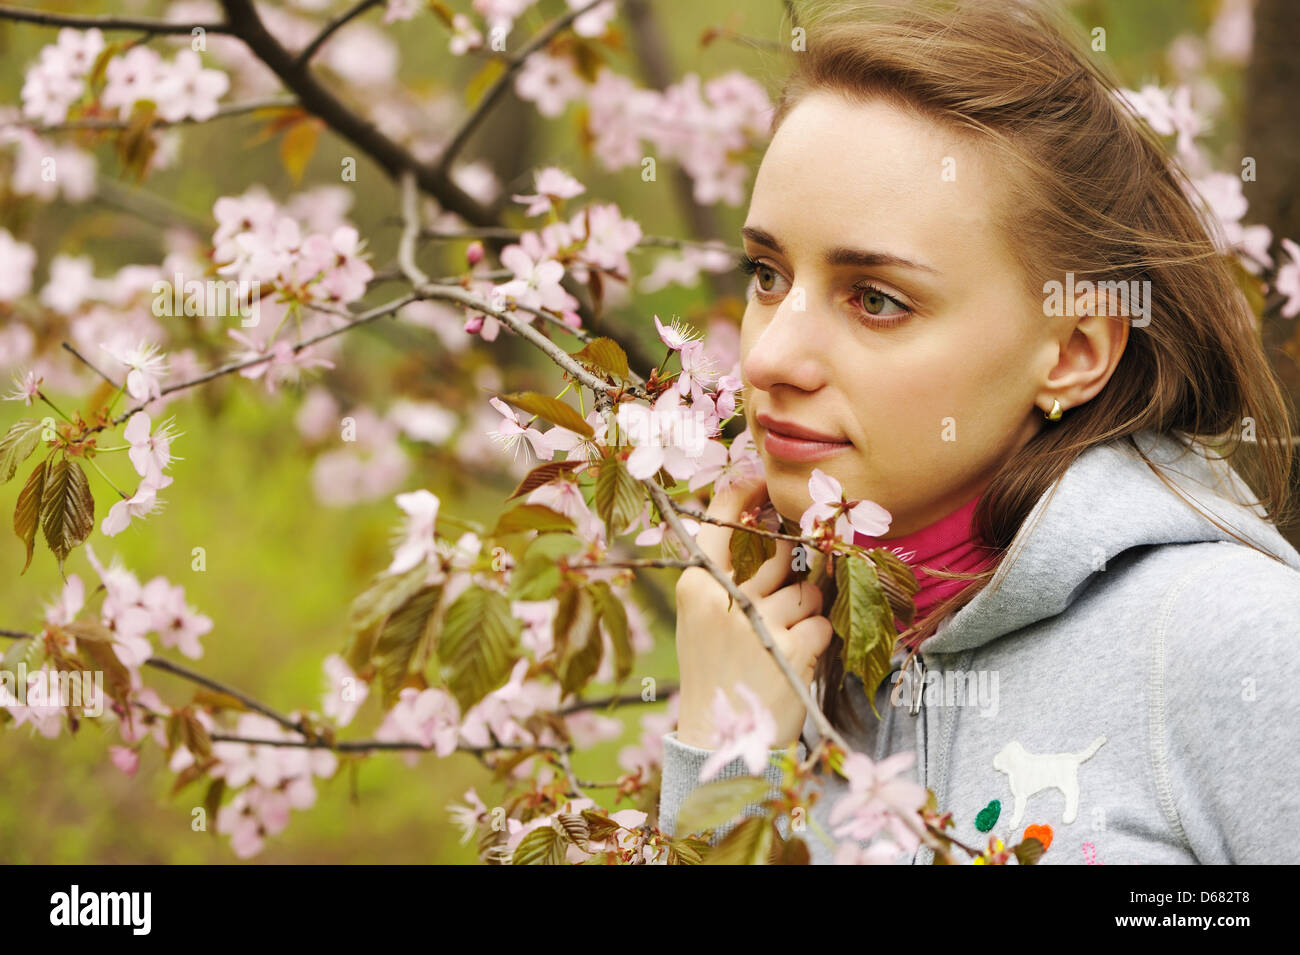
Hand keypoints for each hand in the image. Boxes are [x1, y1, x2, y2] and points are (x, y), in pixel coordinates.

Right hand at [673, 474, 833, 748]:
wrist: (713, 739)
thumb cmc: (713, 669)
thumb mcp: (702, 617)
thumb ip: (724, 576)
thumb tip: (763, 526)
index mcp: (695, 586)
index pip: (723, 521)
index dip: (748, 494)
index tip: (764, 483)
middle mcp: (725, 598)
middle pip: (778, 553)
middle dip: (790, 568)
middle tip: (780, 595)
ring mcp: (759, 623)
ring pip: (808, 589)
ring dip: (805, 610)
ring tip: (782, 638)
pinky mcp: (791, 649)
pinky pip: (822, 622)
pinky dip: (817, 639)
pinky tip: (794, 659)